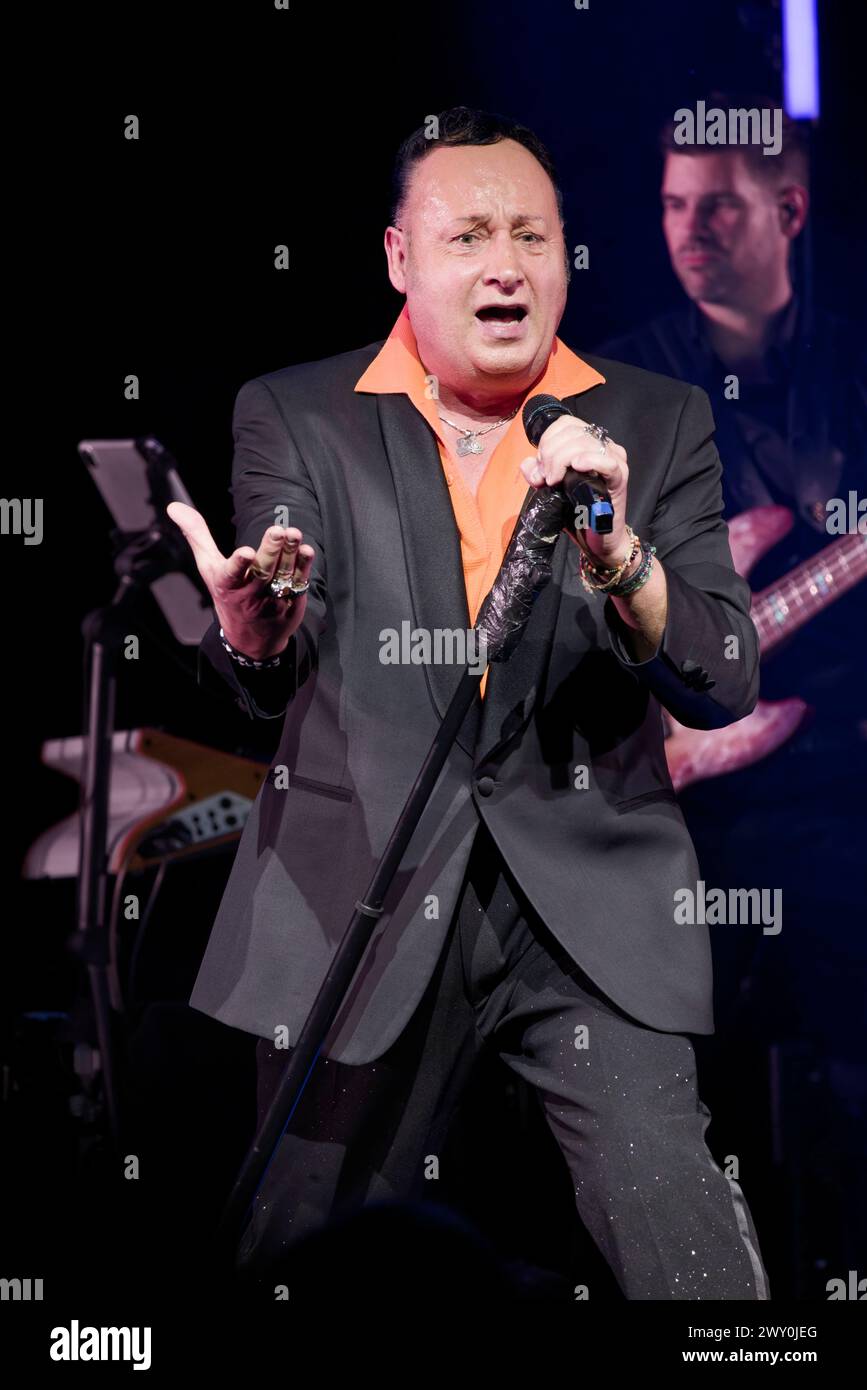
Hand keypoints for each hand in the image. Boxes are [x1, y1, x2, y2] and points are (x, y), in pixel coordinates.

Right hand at [167, 501, 315, 660]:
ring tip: (293, 533)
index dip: (239, 564)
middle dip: (270, 550)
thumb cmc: (227, 593)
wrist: (251, 637)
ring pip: (282, 574)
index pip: (232, 574)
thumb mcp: (208, 567)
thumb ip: (196, 535)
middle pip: (261, 571)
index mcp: (227, 585)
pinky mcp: (291, 602)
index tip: (246, 552)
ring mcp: (272, 599)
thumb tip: (173, 507)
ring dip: (290, 554)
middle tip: (278, 530)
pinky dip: (303, 566)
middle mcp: (250, 594)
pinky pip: (298, 582)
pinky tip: (305, 549)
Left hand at [519, 415, 630, 565]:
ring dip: (562, 459)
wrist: (596, 539)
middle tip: (546, 477)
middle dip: (551, 452)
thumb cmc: (577, 512)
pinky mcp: (620, 478)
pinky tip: (576, 467)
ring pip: (585, 443)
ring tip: (555, 481)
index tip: (542, 465)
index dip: (549, 439)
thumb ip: (537, 474)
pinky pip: (607, 461)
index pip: (566, 424)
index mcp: (588, 443)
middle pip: (573, 433)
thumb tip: (529, 464)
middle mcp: (603, 446)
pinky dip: (589, 460)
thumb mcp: (550, 490)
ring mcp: (614, 460)